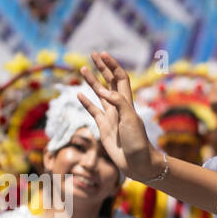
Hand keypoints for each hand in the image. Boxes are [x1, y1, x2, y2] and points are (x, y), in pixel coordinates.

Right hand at [77, 52, 160, 180]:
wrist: (138, 163)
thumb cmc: (138, 142)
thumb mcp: (130, 119)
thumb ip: (118, 103)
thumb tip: (103, 91)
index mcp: (127, 102)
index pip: (120, 78)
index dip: (112, 65)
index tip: (103, 54)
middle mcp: (118, 107)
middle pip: (109, 82)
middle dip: (102, 68)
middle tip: (92, 54)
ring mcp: (110, 116)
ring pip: (99, 94)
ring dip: (92, 81)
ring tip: (83, 68)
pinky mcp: (103, 127)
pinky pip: (93, 111)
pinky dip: (85, 102)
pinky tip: (78, 94)